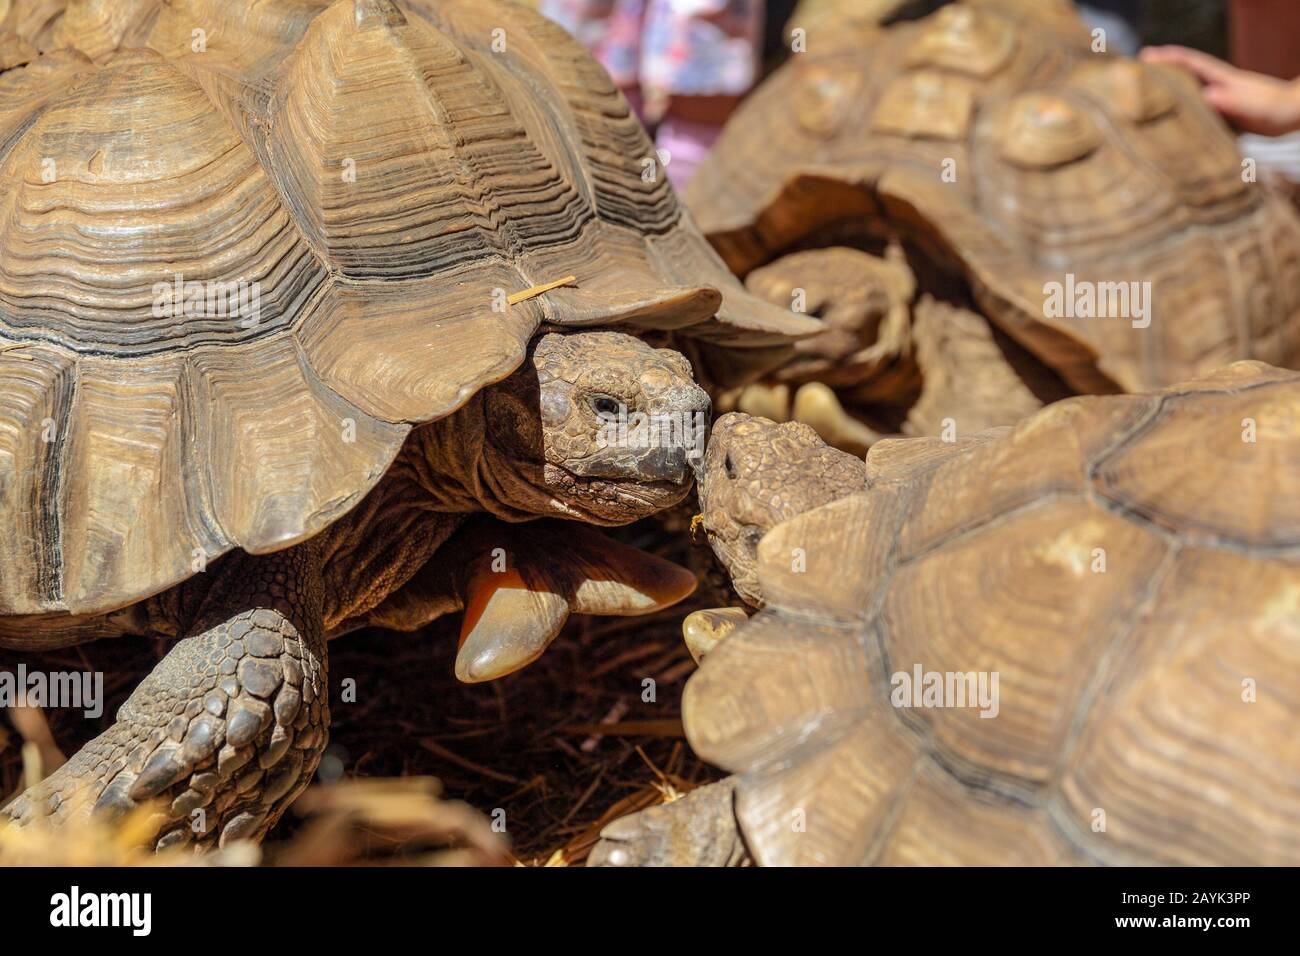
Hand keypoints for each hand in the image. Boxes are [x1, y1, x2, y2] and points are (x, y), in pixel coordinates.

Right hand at [1141, 45, 1299, 135]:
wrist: (1294, 113)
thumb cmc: (1275, 109)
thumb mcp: (1253, 106)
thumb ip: (1231, 101)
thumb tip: (1207, 96)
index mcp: (1221, 79)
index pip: (1191, 63)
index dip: (1168, 58)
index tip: (1146, 56)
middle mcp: (1217, 85)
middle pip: (1183, 74)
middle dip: (1160, 71)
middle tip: (1133, 72)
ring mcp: (1218, 98)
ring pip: (1187, 92)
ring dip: (1166, 92)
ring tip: (1141, 96)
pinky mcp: (1221, 113)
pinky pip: (1193, 110)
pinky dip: (1178, 111)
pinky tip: (1167, 120)